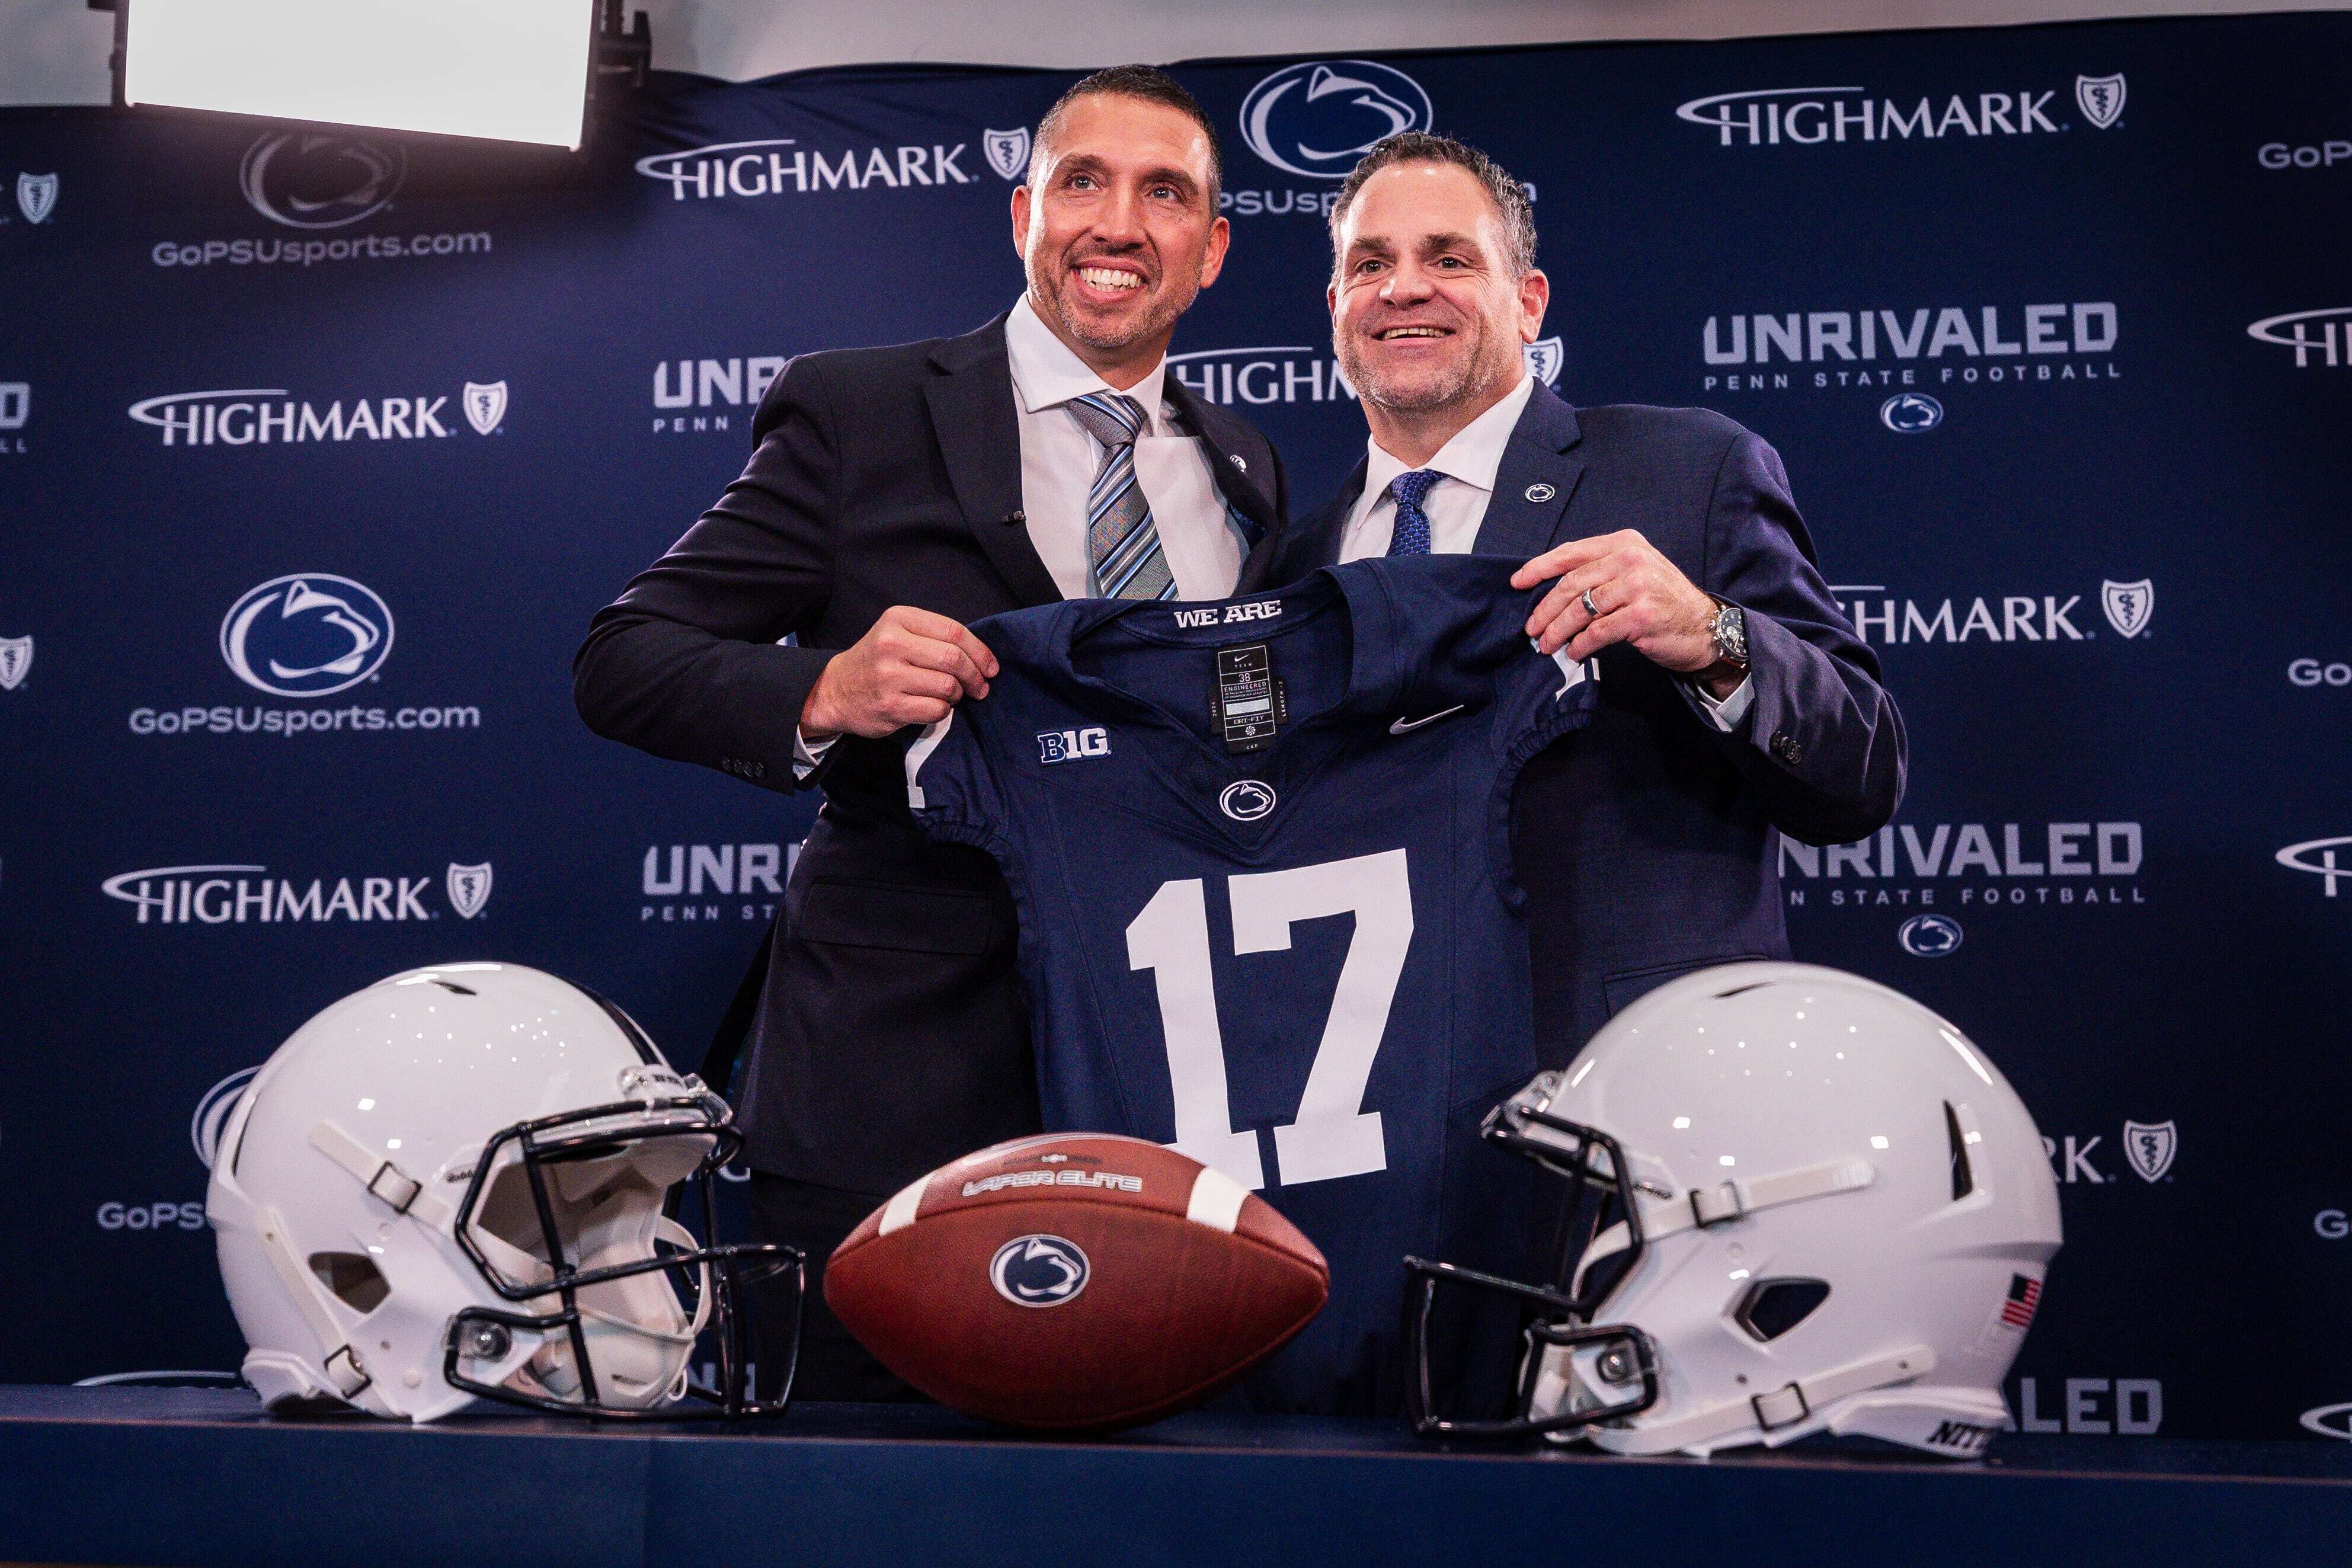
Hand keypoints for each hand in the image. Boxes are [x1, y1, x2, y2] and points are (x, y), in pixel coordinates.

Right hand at [800, 606, 998, 739]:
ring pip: (948, 686)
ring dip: (958, 695)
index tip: (991, 667)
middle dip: (975, 676)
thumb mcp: (898, 633)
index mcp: (898, 619)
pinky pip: (936, 710)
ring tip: (951, 695)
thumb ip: (935, 637)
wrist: (834, 690)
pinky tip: (934, 706)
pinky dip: (943, 711)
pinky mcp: (890, 705)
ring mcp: (889, 676)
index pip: (954, 632)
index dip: (980, 652)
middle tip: (980, 687)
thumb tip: (982, 658)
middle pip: (954, 659)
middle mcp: (892, 644)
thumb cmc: (877, 661)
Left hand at [1511, 530, 1732, 690]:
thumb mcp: (1635, 572)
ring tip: (1547, 645)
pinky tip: (1575, 652)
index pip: (1571, 553)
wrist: (1705, 627)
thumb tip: (1553, 589)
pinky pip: (1597, 632)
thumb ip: (1600, 571)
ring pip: (1580, 609)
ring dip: (1557, 630)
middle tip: (1532, 628)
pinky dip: (1580, 645)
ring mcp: (1637, 587)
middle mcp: (1630, 560)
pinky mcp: (1640, 616)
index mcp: (1624, 544)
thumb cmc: (1663, 601)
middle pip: (1571, 584)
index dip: (1539, 568)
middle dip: (1545, 609)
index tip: (1517, 582)